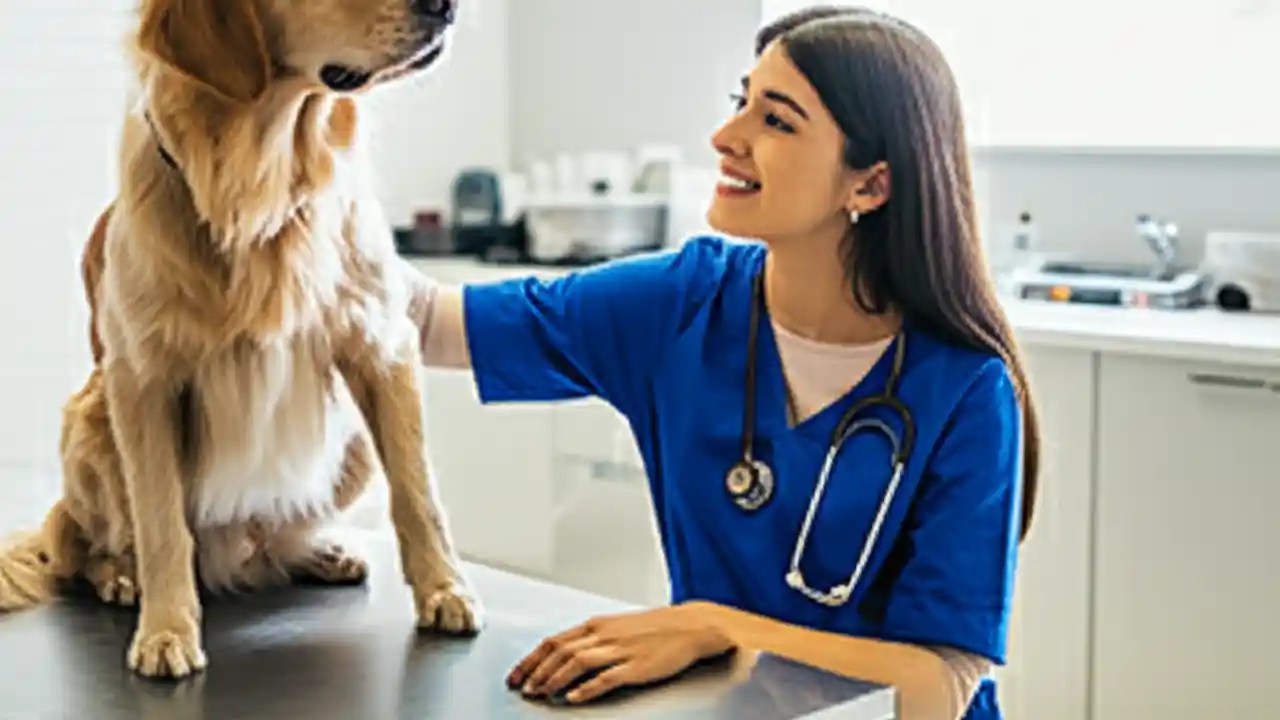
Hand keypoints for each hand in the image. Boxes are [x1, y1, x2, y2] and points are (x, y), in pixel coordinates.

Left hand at [506, 602, 734, 704]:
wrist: (691, 626)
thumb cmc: (655, 629)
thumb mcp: (618, 628)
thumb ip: (592, 640)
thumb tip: (564, 657)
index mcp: (597, 625)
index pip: (553, 641)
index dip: (530, 659)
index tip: (515, 675)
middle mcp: (604, 634)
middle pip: (560, 651)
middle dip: (536, 671)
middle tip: (523, 689)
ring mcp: (620, 649)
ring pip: (577, 662)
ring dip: (555, 679)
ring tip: (542, 694)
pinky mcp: (636, 666)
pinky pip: (606, 678)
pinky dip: (587, 688)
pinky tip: (575, 697)